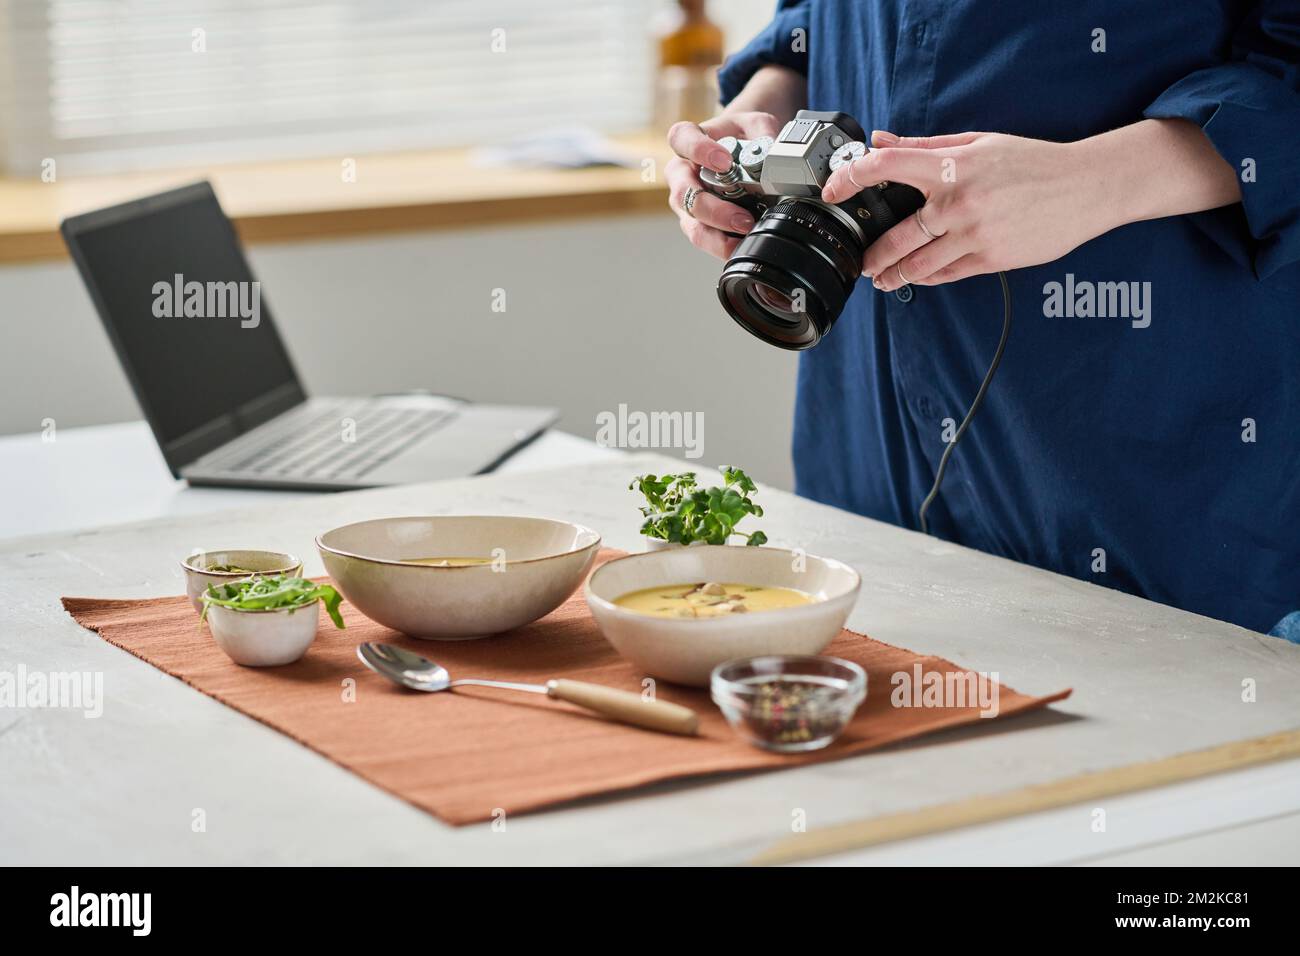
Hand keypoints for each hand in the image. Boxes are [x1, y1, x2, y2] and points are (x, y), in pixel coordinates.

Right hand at [666, 111, 780, 258]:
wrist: (739, 151)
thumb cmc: (738, 136)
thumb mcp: (754, 124)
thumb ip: (764, 133)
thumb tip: (778, 156)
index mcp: (688, 140)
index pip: (681, 139)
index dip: (699, 151)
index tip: (725, 163)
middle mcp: (681, 173)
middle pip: (684, 195)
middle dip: (715, 210)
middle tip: (743, 218)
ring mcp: (687, 202)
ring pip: (692, 225)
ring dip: (718, 236)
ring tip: (746, 236)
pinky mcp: (698, 223)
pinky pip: (706, 239)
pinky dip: (725, 246)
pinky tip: (743, 246)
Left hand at [821, 130, 1114, 290]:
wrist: (1086, 187)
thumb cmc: (1032, 162)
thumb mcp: (977, 143)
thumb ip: (925, 146)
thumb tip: (881, 140)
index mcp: (951, 168)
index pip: (886, 168)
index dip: (850, 179)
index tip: (833, 191)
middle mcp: (958, 203)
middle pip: (897, 237)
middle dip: (872, 256)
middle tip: (862, 262)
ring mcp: (974, 235)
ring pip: (919, 266)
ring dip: (894, 276)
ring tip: (883, 280)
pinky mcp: (991, 259)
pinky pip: (948, 275)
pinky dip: (929, 278)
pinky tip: (919, 278)